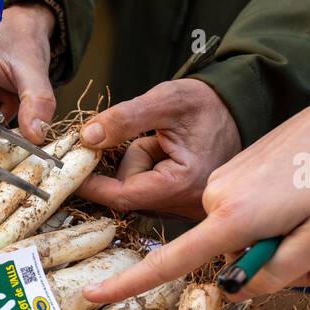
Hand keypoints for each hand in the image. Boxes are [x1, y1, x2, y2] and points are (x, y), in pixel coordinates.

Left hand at [77, 79, 241, 217]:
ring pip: (135, 194)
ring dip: (136, 168)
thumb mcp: (166, 101)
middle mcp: (186, 206)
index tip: (70, 169)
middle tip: (146, 138)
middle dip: (124, 166)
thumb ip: (125, 118)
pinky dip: (145, 172)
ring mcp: (185, 209)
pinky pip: (147, 192)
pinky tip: (164, 154)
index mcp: (183, 184)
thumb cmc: (208, 104)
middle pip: (126, 195)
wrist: (239, 109)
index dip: (91, 183)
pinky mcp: (181, 205)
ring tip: (162, 145)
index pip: (121, 196)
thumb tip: (88, 137)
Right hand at [82, 71, 309, 303]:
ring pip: (253, 236)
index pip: (173, 259)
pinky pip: (261, 213)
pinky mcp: (248, 168)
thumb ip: (278, 270)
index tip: (92, 297)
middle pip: (232, 256)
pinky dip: (298, 222)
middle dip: (287, 265)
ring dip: (300, 243)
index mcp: (234, 213)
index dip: (132, 282)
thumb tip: (238, 288)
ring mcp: (234, 177)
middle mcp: (222, 194)